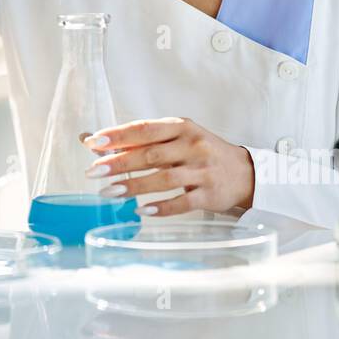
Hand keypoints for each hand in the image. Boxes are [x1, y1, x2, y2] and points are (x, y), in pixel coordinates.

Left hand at [83, 117, 253, 216]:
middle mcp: (192, 146)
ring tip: (108, 192)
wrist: (244, 172)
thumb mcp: (177, 138)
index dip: (118, 136)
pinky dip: (161, 208)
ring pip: (164, 179)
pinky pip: (182, 202)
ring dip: (134, 186)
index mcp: (182, 127)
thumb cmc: (201, 152)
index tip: (94, 142)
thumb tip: (95, 142)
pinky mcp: (209, 195)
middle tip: (93, 171)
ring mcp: (202, 171)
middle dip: (119, 163)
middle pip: (151, 154)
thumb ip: (141, 140)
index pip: (145, 129)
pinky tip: (141, 211)